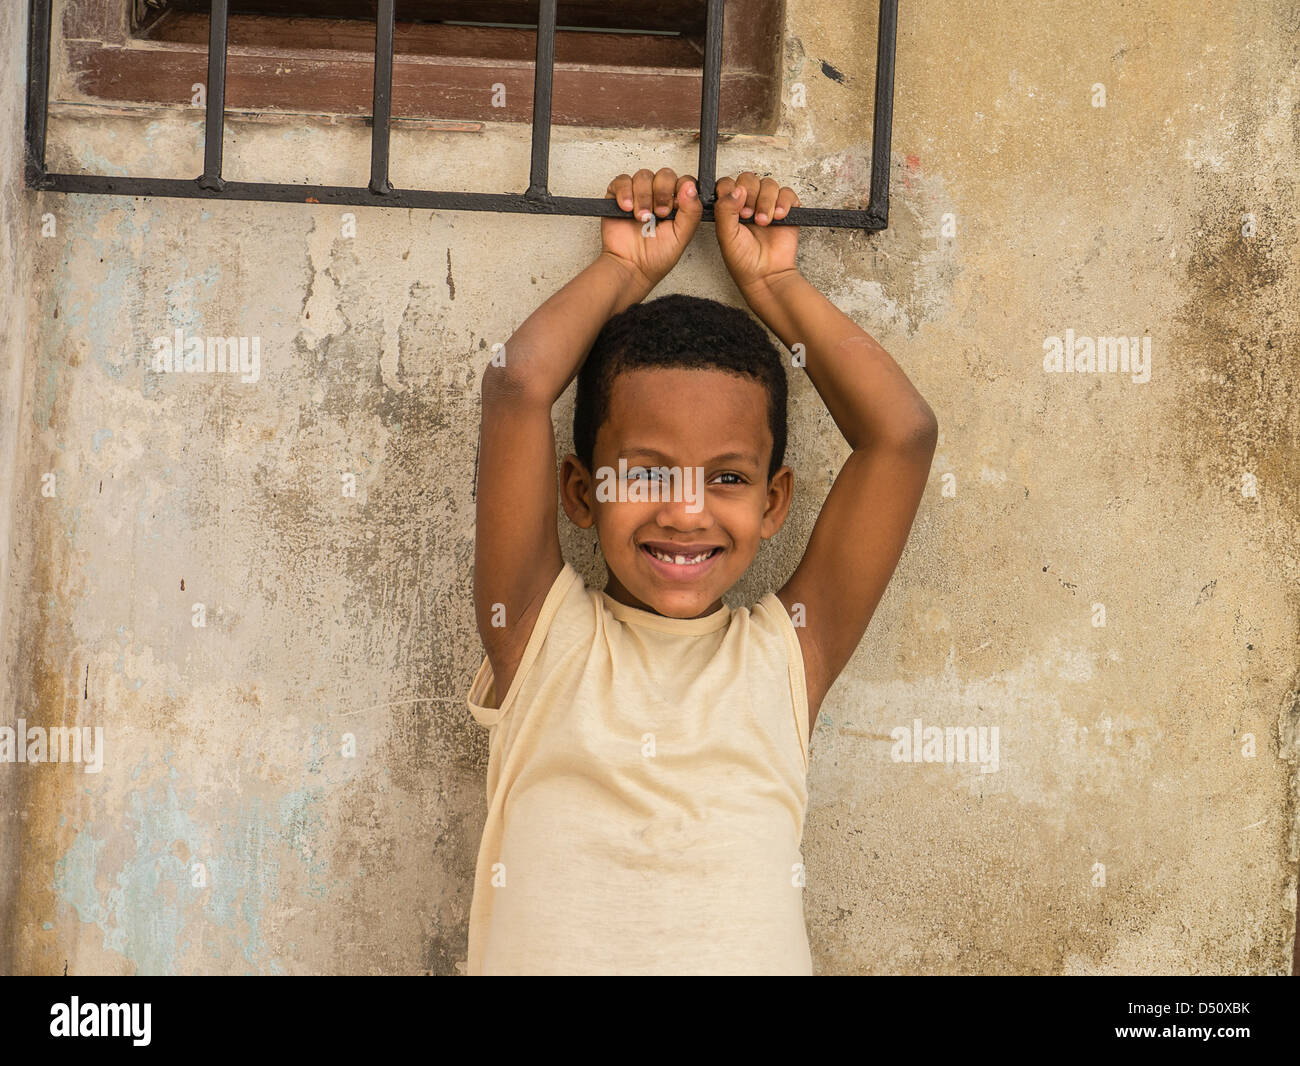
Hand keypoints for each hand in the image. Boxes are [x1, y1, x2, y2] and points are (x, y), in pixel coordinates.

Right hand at [600, 168, 702, 291]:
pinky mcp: (618, 196)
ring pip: (644, 175)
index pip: (683, 181)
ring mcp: (638, 194)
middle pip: (664, 174)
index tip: (673, 209)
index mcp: (676, 204)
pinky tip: (627, 208)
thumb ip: (691, 212)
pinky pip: (622, 180)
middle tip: (658, 214)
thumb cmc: (656, 257)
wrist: (631, 267)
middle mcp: (658, 196)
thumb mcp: (681, 236)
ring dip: (643, 196)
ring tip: (641, 218)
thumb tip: (690, 187)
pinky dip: (624, 192)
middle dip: (662, 193)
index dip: (679, 190)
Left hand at [713, 172, 800, 301]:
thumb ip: (725, 210)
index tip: (736, 210)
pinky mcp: (786, 209)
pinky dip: (784, 202)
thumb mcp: (725, 236)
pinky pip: (787, 193)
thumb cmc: (743, 260)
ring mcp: (768, 205)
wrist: (766, 275)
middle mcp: (748, 202)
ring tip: (764, 221)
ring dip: (766, 201)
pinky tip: (779, 216)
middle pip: (749, 179)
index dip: (732, 190)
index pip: (729, 183)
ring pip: (769, 184)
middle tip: (749, 216)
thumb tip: (736, 189)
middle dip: (750, 195)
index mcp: (730, 207)